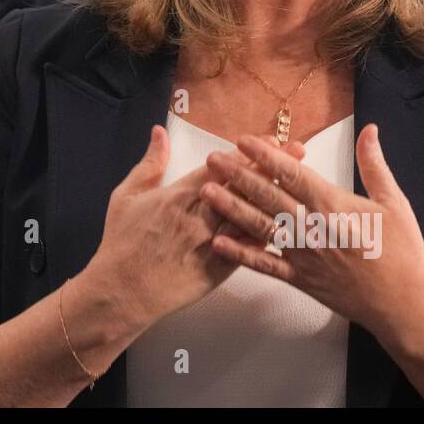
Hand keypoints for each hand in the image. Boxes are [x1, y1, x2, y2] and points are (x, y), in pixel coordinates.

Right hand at [82, 125, 304, 335]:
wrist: (122, 291)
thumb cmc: (121, 242)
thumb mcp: (127, 196)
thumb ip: (150, 163)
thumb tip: (159, 132)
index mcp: (178, 196)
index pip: (221, 168)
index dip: (248, 153)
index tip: (271, 141)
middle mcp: (198, 217)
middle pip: (243, 188)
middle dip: (273, 168)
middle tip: (300, 154)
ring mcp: (209, 244)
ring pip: (250, 216)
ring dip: (276, 198)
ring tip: (302, 185)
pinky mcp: (216, 269)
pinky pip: (247, 250)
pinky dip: (267, 238)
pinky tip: (288, 228)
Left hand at [200, 124, 423, 345]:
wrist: (405, 304)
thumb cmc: (402, 251)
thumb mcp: (394, 202)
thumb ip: (374, 164)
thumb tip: (369, 129)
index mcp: (333, 206)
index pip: (292, 174)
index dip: (265, 156)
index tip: (243, 140)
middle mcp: (312, 229)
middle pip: (268, 196)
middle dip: (238, 175)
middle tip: (212, 159)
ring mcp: (304, 257)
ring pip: (260, 228)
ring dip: (231, 208)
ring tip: (206, 192)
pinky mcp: (301, 281)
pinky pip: (265, 266)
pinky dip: (241, 254)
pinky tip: (217, 242)